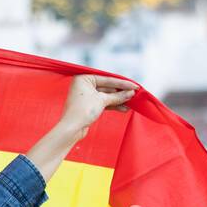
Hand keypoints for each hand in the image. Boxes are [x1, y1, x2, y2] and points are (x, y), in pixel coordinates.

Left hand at [24, 73, 138, 182]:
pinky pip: (103, 103)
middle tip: (135, 94)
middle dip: (121, 92)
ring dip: (118, 100)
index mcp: (83, 78)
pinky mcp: (88, 106)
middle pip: (107, 87)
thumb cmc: (83, 110)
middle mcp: (84, 85)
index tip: (135, 86)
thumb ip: (117, 96)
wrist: (72, 129)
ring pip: (106, 96)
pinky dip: (113, 105)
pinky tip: (124, 109)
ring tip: (132, 103)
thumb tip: (131, 93)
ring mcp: (86, 96)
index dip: (122, 83)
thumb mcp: (102, 101)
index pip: (107, 79)